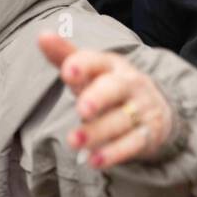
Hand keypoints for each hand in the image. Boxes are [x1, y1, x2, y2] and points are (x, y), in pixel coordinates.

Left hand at [39, 33, 174, 168]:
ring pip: (120, 120)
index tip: (68, 71)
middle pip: (115, 89)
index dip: (83, 65)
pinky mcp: (148, 135)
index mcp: (111, 65)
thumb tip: (42, 35)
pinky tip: (93, 161)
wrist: (155, 109)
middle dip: (98, 98)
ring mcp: (141, 110)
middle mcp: (129, 85)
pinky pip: (131, 145)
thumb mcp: (89, 71)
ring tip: (74, 141)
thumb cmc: (108, 85)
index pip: (97, 61)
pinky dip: (113, 154)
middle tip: (81, 109)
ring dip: (97, 132)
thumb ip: (64, 56)